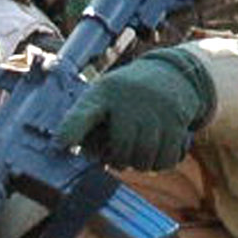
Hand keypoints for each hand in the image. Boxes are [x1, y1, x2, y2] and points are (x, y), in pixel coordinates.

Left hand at [54, 49, 215, 172]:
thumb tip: (83, 157)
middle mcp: (128, 100)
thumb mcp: (103, 99)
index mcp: (101, 95)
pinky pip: (167, 160)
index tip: (61, 143)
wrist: (172, 73)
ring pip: (145, 161)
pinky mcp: (176, 120)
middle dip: (121, 160)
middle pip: (122, 152)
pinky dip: (162, 161)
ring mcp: (155, 110)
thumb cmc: (126, 96)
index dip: (72, 129)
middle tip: (120, 151)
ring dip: (141, 163)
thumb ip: (87, 128)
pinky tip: (159, 147)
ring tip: (139, 148)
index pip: (83, 114)